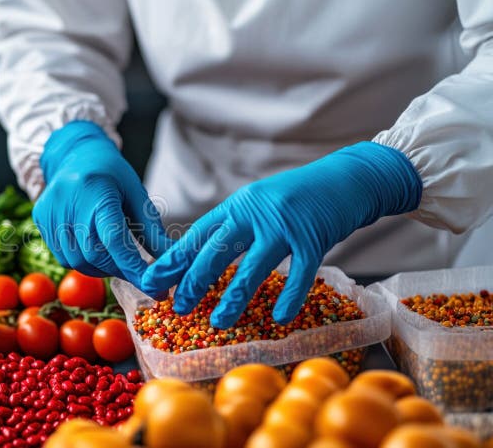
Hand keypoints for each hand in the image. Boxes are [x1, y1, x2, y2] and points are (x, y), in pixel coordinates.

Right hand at [34, 121, 170, 285]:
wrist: (75, 153)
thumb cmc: (111, 174)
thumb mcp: (137, 195)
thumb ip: (152, 231)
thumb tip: (171, 263)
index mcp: (97, 190)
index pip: (114, 238)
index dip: (133, 266)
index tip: (152, 283)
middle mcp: (69, 201)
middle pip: (93, 254)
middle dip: (118, 269)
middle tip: (135, 270)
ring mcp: (50, 211)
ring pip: (76, 260)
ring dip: (100, 268)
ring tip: (115, 258)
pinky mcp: (40, 219)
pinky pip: (62, 255)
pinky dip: (83, 261)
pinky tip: (94, 250)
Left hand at [141, 142, 421, 328]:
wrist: (347, 177)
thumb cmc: (298, 196)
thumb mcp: (258, 203)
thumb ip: (233, 227)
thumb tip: (200, 259)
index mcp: (237, 205)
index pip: (198, 235)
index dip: (174, 259)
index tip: (152, 279)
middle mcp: (256, 213)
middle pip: (217, 250)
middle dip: (194, 280)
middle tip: (178, 306)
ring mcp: (284, 225)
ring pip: (253, 266)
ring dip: (233, 297)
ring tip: (218, 321)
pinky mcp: (314, 237)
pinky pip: (300, 273)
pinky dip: (290, 297)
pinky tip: (279, 317)